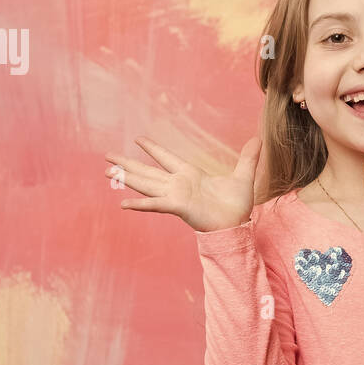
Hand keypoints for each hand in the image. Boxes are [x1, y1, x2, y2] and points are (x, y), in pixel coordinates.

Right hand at [103, 134, 262, 232]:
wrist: (238, 225)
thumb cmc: (238, 206)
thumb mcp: (243, 176)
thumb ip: (248, 158)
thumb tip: (257, 138)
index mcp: (190, 175)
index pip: (167, 158)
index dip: (153, 148)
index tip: (138, 139)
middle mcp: (178, 184)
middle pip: (147, 170)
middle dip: (127, 163)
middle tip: (107, 155)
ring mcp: (175, 196)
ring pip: (145, 183)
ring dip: (126, 178)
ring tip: (106, 172)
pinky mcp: (177, 207)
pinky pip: (155, 204)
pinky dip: (140, 204)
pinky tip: (123, 204)